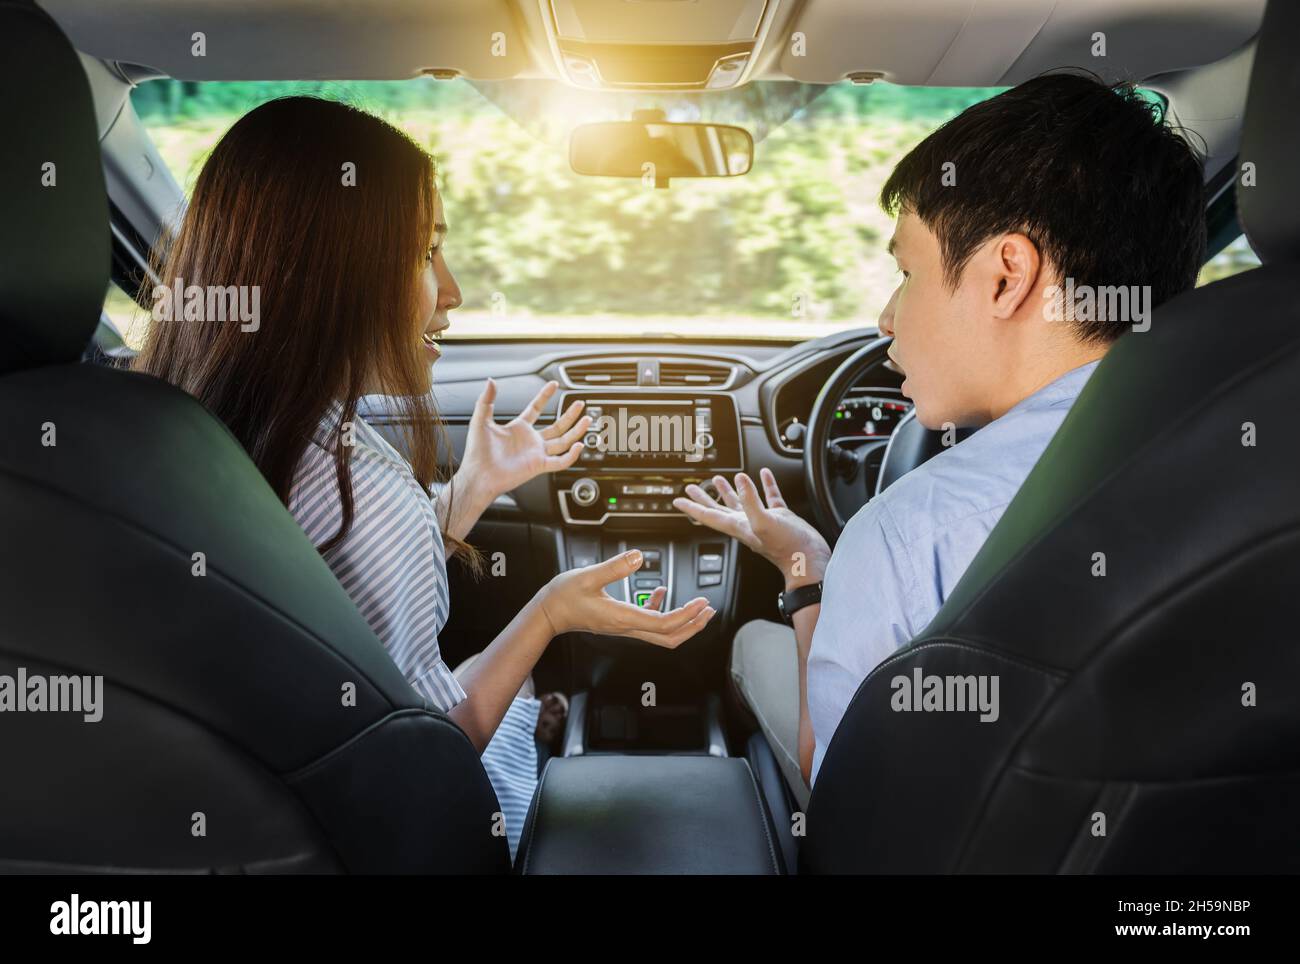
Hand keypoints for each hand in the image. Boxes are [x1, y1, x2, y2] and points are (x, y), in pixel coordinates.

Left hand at [459, 379, 589, 502]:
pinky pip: (560, 461)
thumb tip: (491, 381)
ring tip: (587, 420)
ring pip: (563, 441)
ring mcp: (536, 453)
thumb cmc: (477, 452)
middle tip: (579, 404)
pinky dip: (571, 455)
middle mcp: (530, 441)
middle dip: (569, 415)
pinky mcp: (539, 466)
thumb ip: (486, 400)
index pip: (536, 409)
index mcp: (518, 428)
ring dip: (576, 431)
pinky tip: (578, 445)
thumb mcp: (480, 420)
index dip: (545, 396)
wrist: (478, 475)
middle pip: (557, 426)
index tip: (554, 385)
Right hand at [537, 549, 715, 646]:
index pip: (664, 624)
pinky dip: (662, 610)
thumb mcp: (588, 576)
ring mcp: (624, 626)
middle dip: (693, 626)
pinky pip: (648, 622)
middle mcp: (627, 627)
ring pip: (662, 633)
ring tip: (698, 606)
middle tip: (709, 610)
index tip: (702, 603)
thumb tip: (639, 556)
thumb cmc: (564, 596)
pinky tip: (662, 592)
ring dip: (683, 621)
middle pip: (669, 637)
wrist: (548, 613)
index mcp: (623, 617)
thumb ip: (615, 567)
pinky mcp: (620, 621)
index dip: (687, 615)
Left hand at [673, 468, 829, 589]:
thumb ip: (750, 501)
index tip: (678, 500)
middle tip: (692, 488)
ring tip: (720, 480)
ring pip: (741, 502)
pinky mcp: (779, 517)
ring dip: (730, 491)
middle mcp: (747, 523)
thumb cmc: (786, 547)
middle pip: (719, 509)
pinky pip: (769, 497)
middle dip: (705, 498)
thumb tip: (740, 480)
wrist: (808, 559)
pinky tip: (764, 476)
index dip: (692, 507)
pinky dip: (765, 485)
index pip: (709, 515)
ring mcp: (762, 520)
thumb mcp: (763, 522)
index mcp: (738, 526)